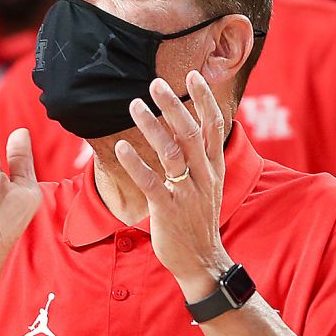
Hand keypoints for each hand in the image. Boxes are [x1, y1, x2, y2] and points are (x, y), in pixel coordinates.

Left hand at [112, 72, 234, 301]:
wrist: (202, 260)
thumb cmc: (199, 220)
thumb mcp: (209, 186)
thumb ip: (202, 158)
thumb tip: (190, 127)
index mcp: (214, 168)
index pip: (214, 126)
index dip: (204, 99)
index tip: (193, 75)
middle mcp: (203, 176)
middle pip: (191, 132)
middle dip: (175, 105)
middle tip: (156, 82)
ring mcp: (187, 193)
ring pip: (171, 152)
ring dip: (152, 126)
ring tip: (135, 104)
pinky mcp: (168, 210)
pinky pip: (151, 182)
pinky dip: (135, 163)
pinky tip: (121, 146)